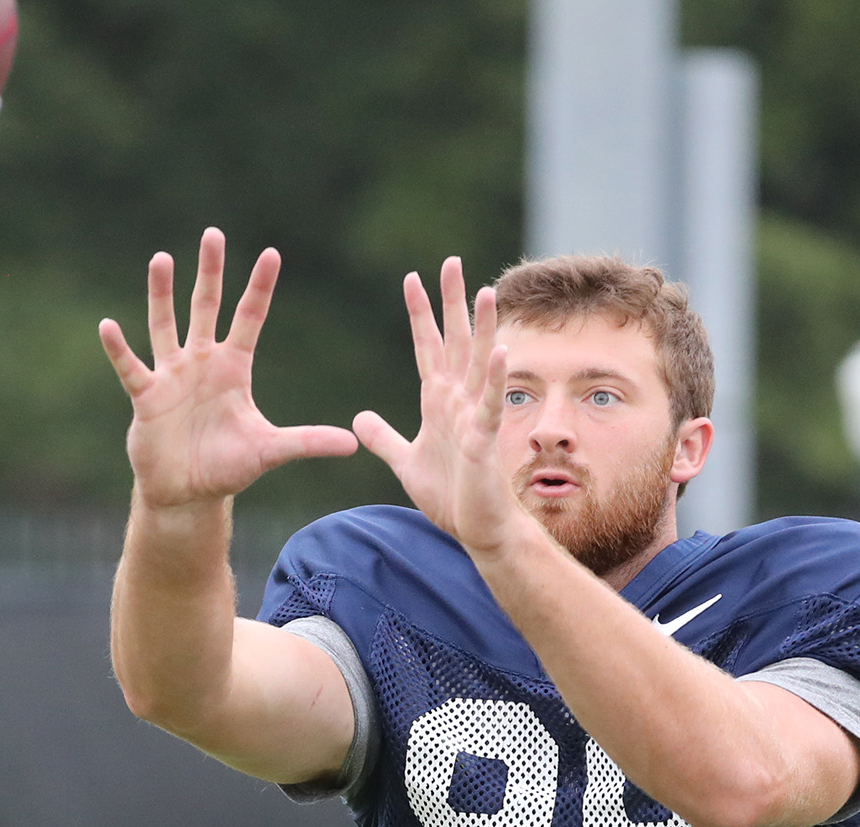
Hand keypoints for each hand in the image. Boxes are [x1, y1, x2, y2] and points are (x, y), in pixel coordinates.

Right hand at [100, 228, 357, 510]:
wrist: (187, 492)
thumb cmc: (227, 466)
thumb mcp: (270, 452)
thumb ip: (307, 442)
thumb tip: (353, 445)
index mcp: (233, 368)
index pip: (249, 318)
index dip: (259, 288)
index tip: (271, 253)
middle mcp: (201, 363)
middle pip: (206, 307)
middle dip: (211, 272)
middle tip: (214, 233)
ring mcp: (171, 376)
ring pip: (165, 325)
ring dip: (162, 294)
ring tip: (161, 258)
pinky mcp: (146, 397)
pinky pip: (130, 367)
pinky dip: (119, 349)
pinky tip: (108, 325)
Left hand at [354, 257, 526, 555]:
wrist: (475, 530)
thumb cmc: (450, 496)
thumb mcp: (405, 462)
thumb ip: (384, 438)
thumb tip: (359, 418)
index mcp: (439, 402)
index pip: (428, 347)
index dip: (420, 313)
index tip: (411, 277)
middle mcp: (459, 401)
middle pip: (455, 341)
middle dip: (452, 302)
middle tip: (451, 262)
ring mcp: (475, 417)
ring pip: (478, 363)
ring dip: (482, 328)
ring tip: (485, 291)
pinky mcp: (484, 440)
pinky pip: (490, 404)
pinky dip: (494, 379)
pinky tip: (500, 351)